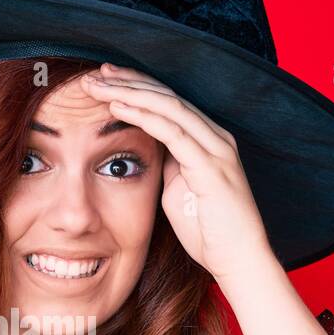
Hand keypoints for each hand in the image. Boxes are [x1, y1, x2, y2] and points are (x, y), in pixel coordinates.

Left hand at [81, 62, 274, 282]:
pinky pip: (173, 131)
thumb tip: (149, 150)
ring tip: (99, 86)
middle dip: (129, 82)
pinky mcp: (211, 166)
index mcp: (208, 141)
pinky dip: (143, 116)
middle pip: (167, 96)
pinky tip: (118, 108)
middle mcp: (215, 136)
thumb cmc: (208, 232)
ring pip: (168, 106)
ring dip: (130, 94)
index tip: (106, 80)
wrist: (237, 260)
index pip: (169, 102)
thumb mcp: (178, 191)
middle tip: (96, 74)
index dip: (137, 88)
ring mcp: (216, 148)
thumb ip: (168, 166)